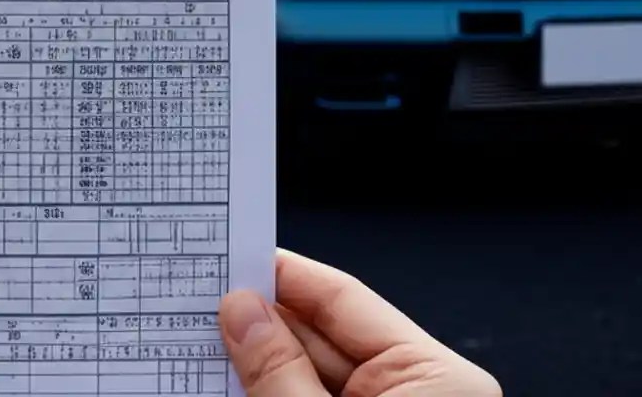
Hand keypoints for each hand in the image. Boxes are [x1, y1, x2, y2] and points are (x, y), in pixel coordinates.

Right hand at [219, 249, 500, 396]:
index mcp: (439, 378)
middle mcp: (420, 393)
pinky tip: (228, 379)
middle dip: (261, 324)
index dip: (284, 276)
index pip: (346, 300)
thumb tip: (243, 313)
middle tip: (202, 305)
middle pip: (323, 337)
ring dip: (259, 363)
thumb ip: (279, 373)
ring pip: (310, 375)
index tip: (234, 259)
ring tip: (203, 345)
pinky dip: (272, 391)